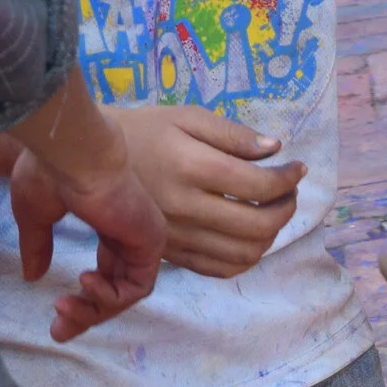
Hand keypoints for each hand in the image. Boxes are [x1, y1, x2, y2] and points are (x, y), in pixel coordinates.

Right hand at [7, 150, 165, 341]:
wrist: (72, 154)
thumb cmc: (50, 174)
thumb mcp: (34, 216)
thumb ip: (38, 246)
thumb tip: (32, 276)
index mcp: (106, 221)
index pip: (105, 272)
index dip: (83, 300)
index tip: (56, 317)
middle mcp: (128, 231)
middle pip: (116, 287)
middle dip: (86, 313)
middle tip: (58, 330)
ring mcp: (142, 236)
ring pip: (126, 292)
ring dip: (94, 309)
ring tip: (64, 306)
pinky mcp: (151, 240)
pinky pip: (137, 287)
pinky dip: (111, 297)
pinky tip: (85, 284)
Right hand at [116, 105, 304, 275]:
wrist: (89, 162)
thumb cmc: (141, 130)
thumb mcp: (186, 117)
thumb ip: (232, 134)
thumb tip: (275, 149)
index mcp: (192, 167)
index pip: (259, 186)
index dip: (288, 179)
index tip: (298, 168)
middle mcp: (186, 208)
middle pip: (257, 225)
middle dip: (286, 208)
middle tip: (290, 190)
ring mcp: (176, 236)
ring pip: (243, 254)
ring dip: (271, 235)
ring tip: (273, 211)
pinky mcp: (169, 253)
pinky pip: (217, 270)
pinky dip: (244, 258)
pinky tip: (249, 236)